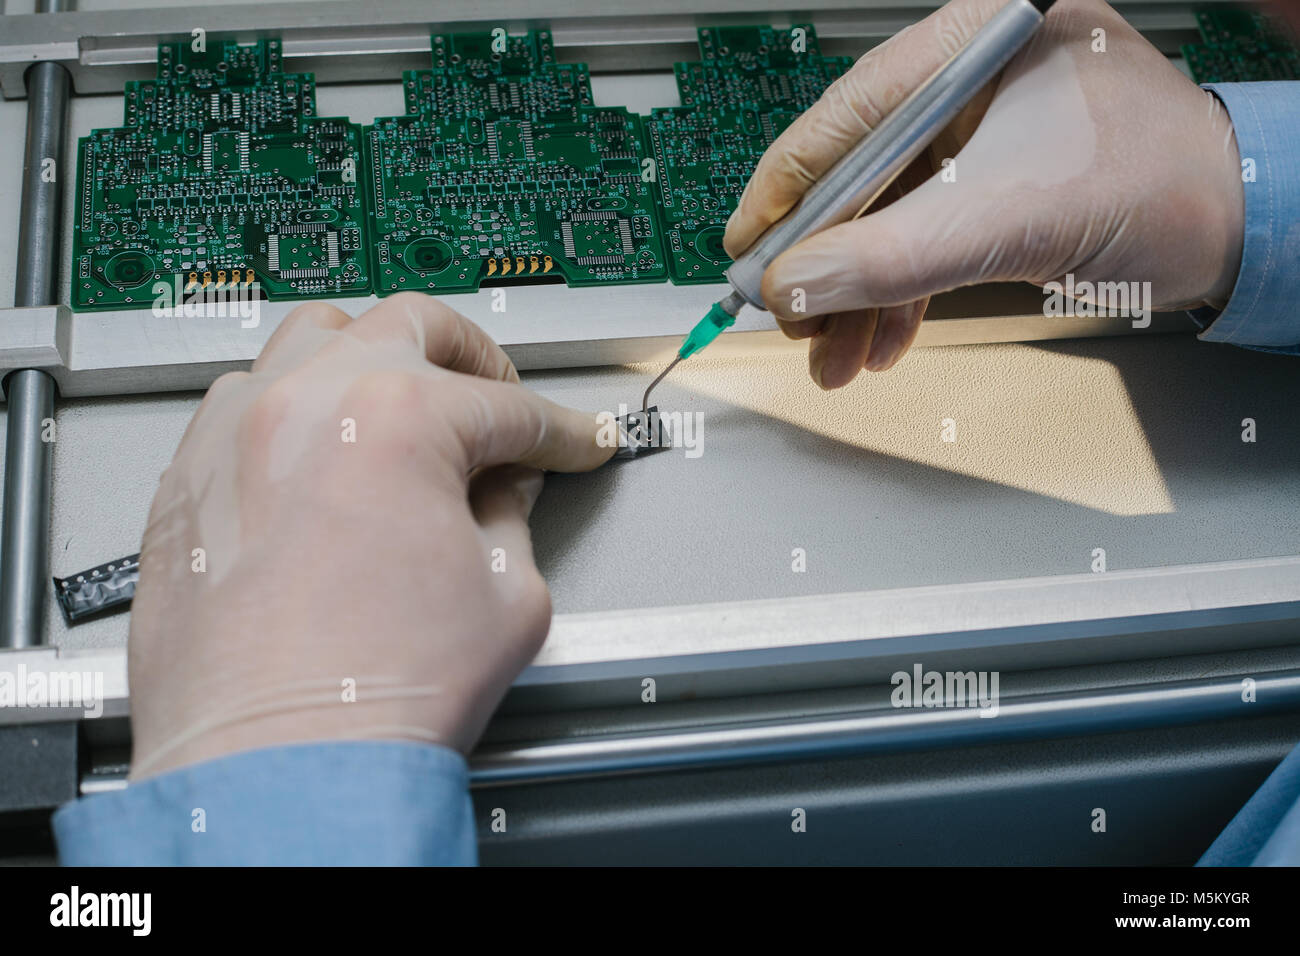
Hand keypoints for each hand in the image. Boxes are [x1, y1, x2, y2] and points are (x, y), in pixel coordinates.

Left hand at [127, 294, 612, 778]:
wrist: (275, 767)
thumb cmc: (370, 699)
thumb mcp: (508, 598)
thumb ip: (513, 516)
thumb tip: (500, 490)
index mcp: (399, 420)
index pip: (510, 406)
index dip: (562, 430)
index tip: (574, 443)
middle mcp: (308, 404)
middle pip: (412, 324)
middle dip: (476, 359)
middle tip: (500, 403)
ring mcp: (236, 434)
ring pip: (314, 337)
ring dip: (373, 360)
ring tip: (405, 404)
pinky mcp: (189, 478)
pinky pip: (246, 401)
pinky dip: (298, 408)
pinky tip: (322, 451)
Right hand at [724, 0, 1244, 387]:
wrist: (1240, 227)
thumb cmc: (1163, 185)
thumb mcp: (1009, 219)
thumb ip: (894, 255)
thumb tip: (794, 282)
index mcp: (969, 46)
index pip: (843, 118)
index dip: (784, 193)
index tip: (746, 253)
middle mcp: (966, 82)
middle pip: (858, 176)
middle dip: (824, 264)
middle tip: (790, 319)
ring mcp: (978, 135)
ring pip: (888, 217)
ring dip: (857, 295)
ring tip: (833, 355)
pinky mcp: (992, 182)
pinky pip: (925, 238)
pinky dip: (901, 295)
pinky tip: (881, 340)